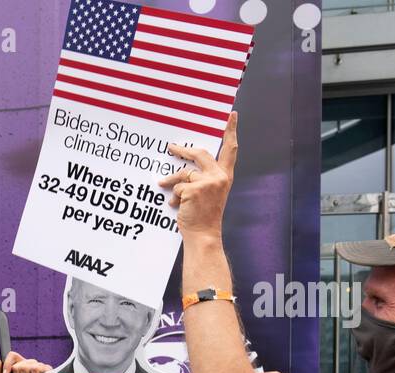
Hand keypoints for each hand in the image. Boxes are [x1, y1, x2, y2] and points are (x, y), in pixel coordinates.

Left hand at [159, 111, 237, 240]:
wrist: (203, 235)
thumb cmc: (204, 217)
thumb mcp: (209, 194)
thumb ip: (203, 179)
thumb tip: (185, 169)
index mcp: (225, 177)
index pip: (231, 150)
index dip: (231, 131)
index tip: (232, 115)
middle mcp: (219, 177)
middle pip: (200, 153)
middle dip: (184, 150)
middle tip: (171, 147)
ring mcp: (207, 183)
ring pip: (183, 173)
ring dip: (170, 179)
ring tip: (161, 183)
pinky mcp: (194, 189)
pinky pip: (176, 187)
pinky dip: (173, 197)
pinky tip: (175, 206)